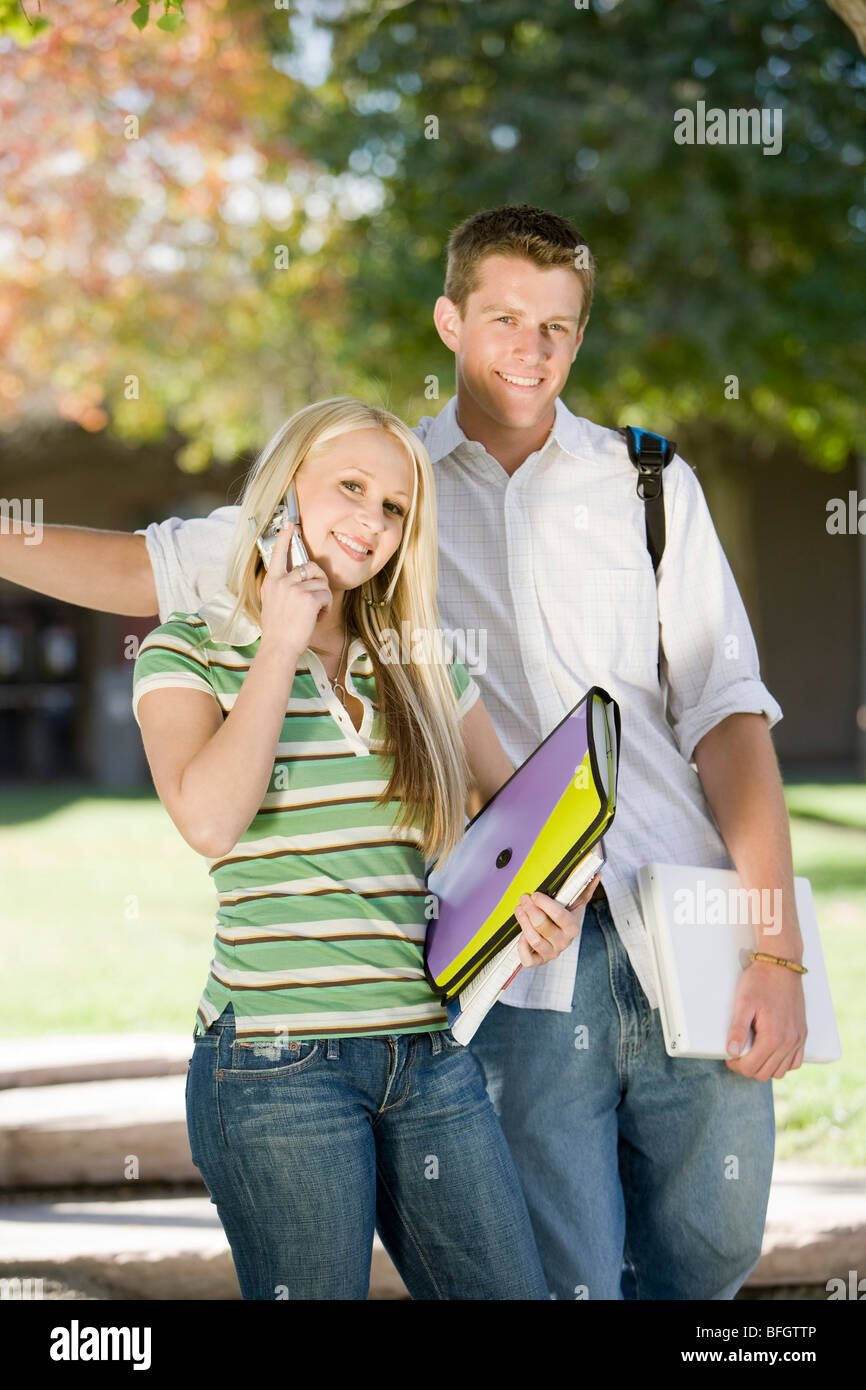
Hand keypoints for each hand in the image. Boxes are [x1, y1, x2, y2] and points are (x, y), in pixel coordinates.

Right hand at [259, 521, 332, 655]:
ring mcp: (295, 588)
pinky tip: (316, 618)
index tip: (290, 525)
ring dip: (322, 598)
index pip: (279, 555)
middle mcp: (282, 581)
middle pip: (310, 567)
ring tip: (312, 613)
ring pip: (321, 582)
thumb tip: (300, 575)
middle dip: (318, 581)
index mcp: (272, 582)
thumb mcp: (273, 602)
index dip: (285, 538)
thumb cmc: (278, 629)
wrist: (279, 647)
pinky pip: (327, 595)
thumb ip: (283, 587)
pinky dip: (326, 608)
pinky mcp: (309, 597)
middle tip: (315, 598)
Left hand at [514, 872, 601, 968]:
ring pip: (534, 940)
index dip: (545, 904)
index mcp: (573, 927)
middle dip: (530, 910)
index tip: (536, 894)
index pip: (559, 915)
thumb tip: (597, 873)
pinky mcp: (541, 960)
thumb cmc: (567, 915)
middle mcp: (564, 941)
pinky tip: (520, 935)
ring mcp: (552, 952)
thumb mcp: (577, 902)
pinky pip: (529, 960)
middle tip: (524, 898)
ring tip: (519, 909)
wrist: (563, 935)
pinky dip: (521, 948)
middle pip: (543, 926)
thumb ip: (586, 888)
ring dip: (523, 922)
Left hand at [725, 959, 807, 1079]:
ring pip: (780, 1071)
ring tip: (753, 1051)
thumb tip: (732, 1052)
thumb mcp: (743, 1003)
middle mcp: (789, 1043)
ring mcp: (798, 1039)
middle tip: (738, 1053)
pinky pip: (795, 1062)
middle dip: (748, 1067)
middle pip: (765, 1073)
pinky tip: (771, 1052)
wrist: (781, 966)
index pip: (751, 1067)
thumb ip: (737, 1029)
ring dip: (765, 1066)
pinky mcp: (803, 1034)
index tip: (729, 1055)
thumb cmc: (760, 982)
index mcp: (773, 1037)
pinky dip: (782, 1063)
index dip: (736, 1065)